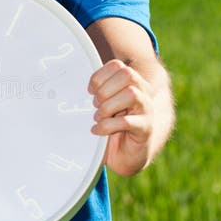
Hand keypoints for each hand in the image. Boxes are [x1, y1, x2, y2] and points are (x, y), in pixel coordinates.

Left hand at [88, 59, 154, 176]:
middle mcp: (142, 93)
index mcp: (132, 83)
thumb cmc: (114, 128)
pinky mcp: (145, 129)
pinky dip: (108, 126)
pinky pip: (127, 122)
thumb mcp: (104, 106)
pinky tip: (99, 131)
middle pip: (127, 75)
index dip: (99, 76)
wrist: (127, 155)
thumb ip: (97, 93)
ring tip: (99, 118)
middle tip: (96, 105)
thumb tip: (74, 86)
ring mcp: (146, 110)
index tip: (90, 91)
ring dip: (108, 107)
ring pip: (131, 94)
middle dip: (105, 90)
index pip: (117, 65)